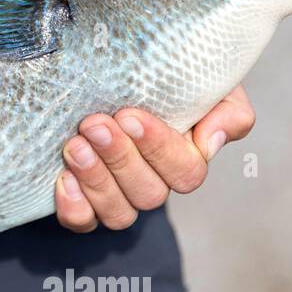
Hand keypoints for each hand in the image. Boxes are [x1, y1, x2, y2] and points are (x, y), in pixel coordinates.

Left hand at [53, 85, 254, 232]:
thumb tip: (211, 140)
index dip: (158, 149)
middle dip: (120, 158)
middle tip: (95, 125)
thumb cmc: (161, 78)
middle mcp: (153, 183)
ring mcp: (118, 197)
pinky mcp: (84, 203)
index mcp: (185, 158)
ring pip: (120, 213)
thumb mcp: (202, 82)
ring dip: (97, 180)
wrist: (108, 69)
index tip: (129, 116)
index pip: (186, 172)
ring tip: (75, 147)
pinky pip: (84, 222)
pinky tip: (64, 178)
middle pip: (150, 193)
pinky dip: (75, 207)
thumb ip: (227, 109)